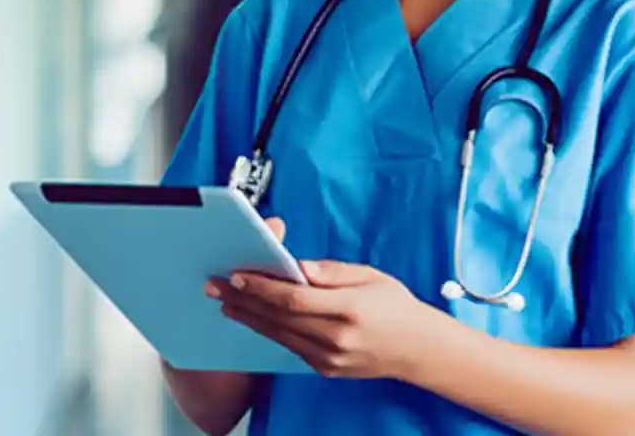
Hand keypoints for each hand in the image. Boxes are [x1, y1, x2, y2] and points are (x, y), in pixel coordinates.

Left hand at [204, 218, 439, 379]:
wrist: (418, 349)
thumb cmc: (396, 307)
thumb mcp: (370, 276)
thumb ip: (332, 272)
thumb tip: (297, 266)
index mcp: (349, 309)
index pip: (294, 298)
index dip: (261, 287)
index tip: (238, 275)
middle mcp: (336, 338)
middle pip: (278, 318)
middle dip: (243, 300)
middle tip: (216, 286)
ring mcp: (328, 358)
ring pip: (278, 335)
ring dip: (248, 316)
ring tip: (226, 301)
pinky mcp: (324, 368)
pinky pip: (289, 346)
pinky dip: (269, 330)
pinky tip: (254, 317)